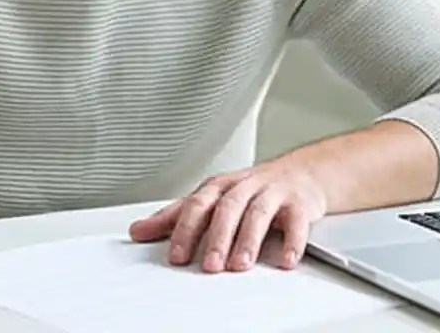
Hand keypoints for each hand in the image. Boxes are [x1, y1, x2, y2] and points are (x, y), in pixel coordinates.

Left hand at [128, 162, 327, 272]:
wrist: (301, 173)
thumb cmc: (251, 190)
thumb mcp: (212, 198)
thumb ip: (177, 216)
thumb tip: (138, 231)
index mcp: (220, 186)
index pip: (198, 204)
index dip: (186, 229)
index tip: (178, 256)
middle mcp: (245, 186)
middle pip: (228, 208)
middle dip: (218, 238)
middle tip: (210, 266)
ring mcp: (273, 192)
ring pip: (258, 213)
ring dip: (248, 240)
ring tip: (240, 265)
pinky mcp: (300, 203)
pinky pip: (297, 221)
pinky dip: (292, 242)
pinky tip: (285, 260)